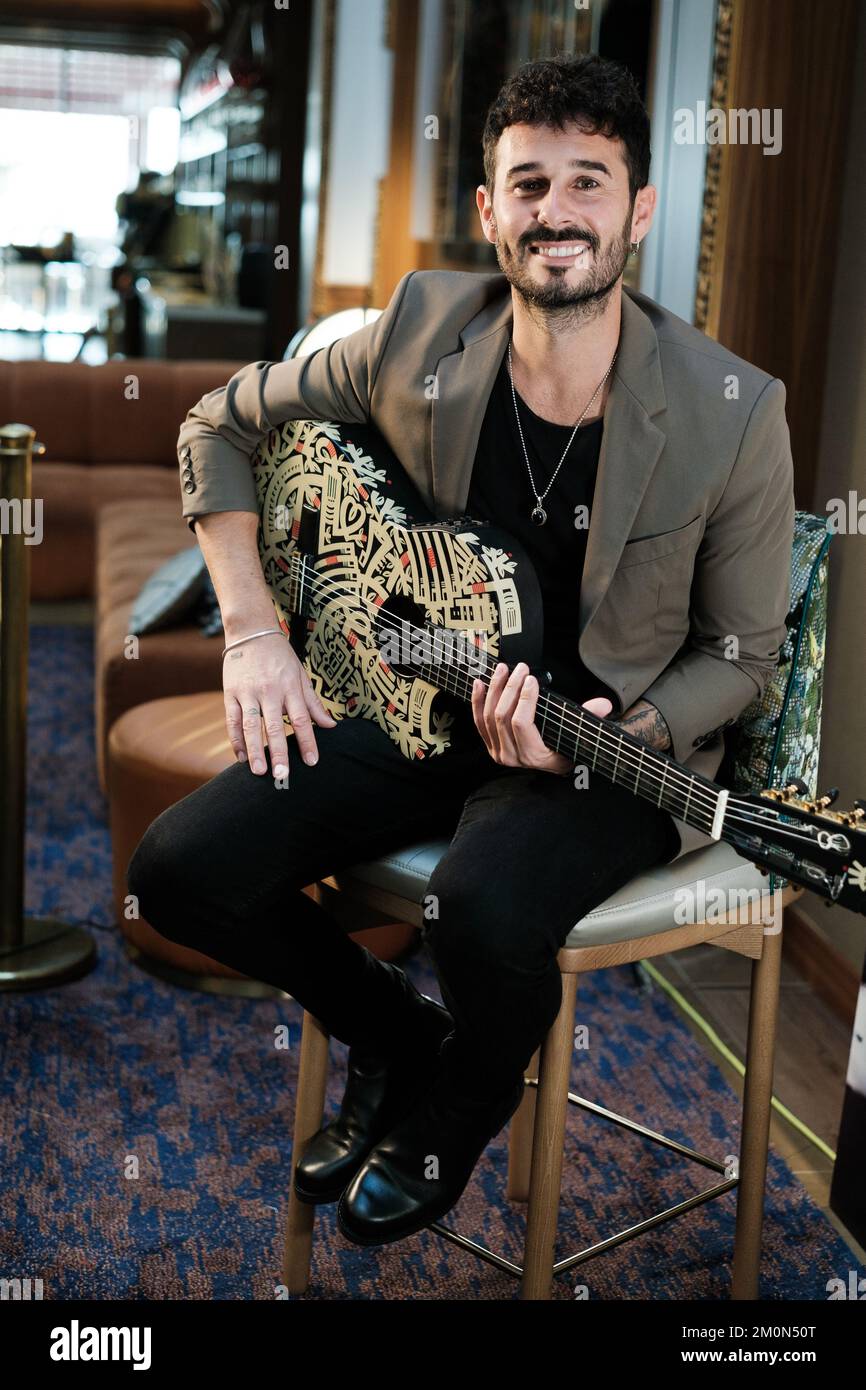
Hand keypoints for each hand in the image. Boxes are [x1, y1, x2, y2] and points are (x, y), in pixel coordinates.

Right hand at [222, 631, 336, 777]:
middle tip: (282, 775)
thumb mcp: (301, 675)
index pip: (301, 718)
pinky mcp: (230, 693)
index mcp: (290, 687)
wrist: (251, 631)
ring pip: (250, 725)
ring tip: (258, 771)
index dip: (307, 741)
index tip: (312, 761)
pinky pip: (232, 720)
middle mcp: (269, 691)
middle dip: (278, 752)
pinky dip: (235, 740)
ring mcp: (247, 692)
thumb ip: (313, 703)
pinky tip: (241, 757)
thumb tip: (331, 726)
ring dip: (254, 750)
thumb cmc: (280, 656)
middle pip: (274, 726)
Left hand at [471, 661, 613, 772]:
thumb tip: (604, 705)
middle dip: (510, 688)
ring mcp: (498, 752)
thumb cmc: (565, 748)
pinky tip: (480, 683)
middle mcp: (512, 757)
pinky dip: (477, 701)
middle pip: (502, 716)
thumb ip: (589, 718)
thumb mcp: (579, 737)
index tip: (532, 679)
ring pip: (488, 716)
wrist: (551, 764)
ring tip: (502, 669)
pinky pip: (478, 722)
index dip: (524, 699)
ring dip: (494, 689)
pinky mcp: (490, 745)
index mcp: (534, 756)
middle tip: (521, 668)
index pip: (521, 724)